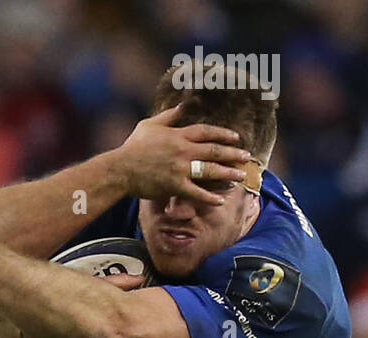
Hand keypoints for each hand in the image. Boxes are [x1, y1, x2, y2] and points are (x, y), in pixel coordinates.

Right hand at [116, 105, 249, 205]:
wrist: (121, 169)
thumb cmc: (133, 147)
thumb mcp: (150, 125)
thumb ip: (169, 116)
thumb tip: (183, 106)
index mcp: (179, 135)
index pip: (207, 132)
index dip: (223, 134)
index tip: (236, 138)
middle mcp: (183, 151)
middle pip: (214, 150)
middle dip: (232, 154)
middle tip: (246, 157)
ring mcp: (180, 169)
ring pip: (209, 170)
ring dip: (227, 174)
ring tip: (240, 176)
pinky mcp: (174, 186)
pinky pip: (196, 193)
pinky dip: (209, 198)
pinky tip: (220, 201)